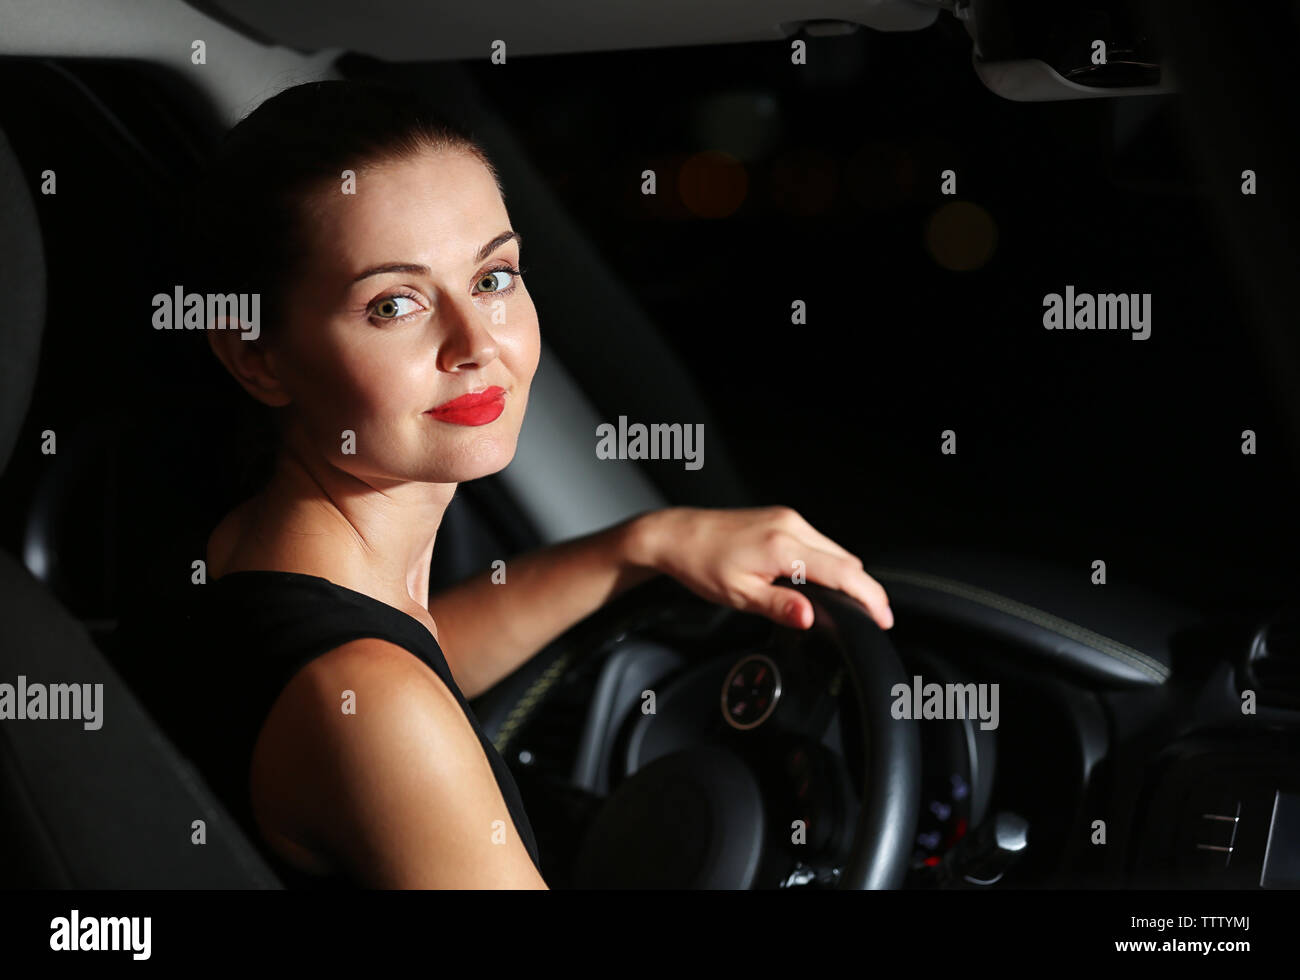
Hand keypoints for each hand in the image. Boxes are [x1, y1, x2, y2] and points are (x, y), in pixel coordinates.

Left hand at [627, 505, 892, 630]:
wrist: (677, 536)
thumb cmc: (700, 564)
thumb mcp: (738, 595)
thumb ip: (779, 607)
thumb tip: (811, 618)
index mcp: (782, 546)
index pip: (842, 572)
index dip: (869, 597)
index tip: (882, 617)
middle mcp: (790, 526)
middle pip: (846, 559)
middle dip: (864, 588)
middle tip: (872, 617)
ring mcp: (787, 519)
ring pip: (834, 549)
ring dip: (847, 575)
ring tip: (851, 604)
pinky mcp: (782, 518)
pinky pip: (818, 542)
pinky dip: (828, 563)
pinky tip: (822, 581)